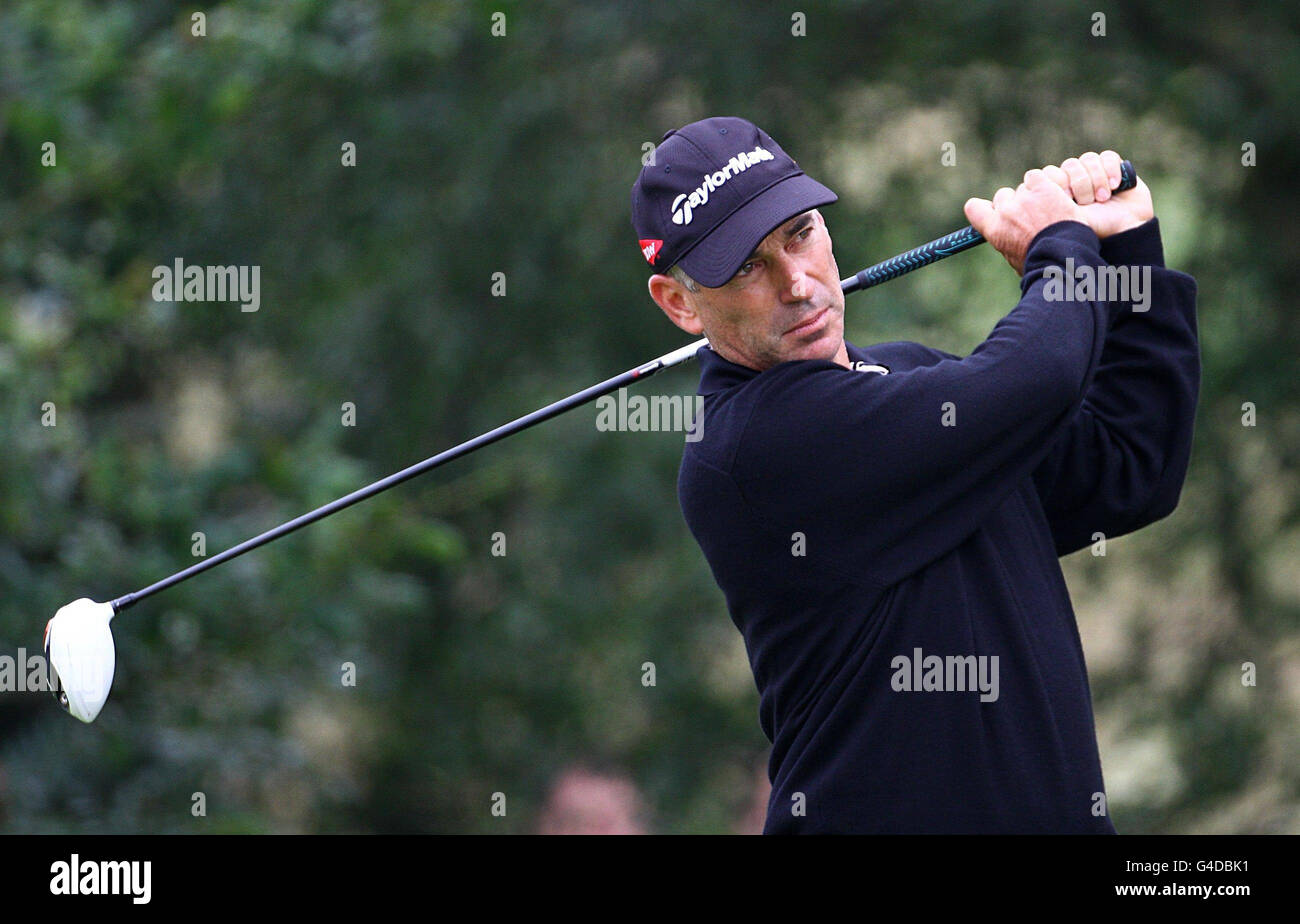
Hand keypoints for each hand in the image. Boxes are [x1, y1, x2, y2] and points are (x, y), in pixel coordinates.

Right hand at [964, 169, 1086, 274]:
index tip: (994, 211)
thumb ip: (1007, 243)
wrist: (1066, 255)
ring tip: (1052, 208)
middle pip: (1003, 196)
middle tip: (1035, 215)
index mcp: (995, 230)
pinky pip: (1036, 177)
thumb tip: (1007, 239)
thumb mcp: (1017, 260)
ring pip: (1024, 187)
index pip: (974, 208)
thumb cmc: (1045, 264)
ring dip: (1034, 194)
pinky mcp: (1042, 188)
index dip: (985, 207)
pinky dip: (1044, 183)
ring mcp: (1024, 198)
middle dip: (1016, 203)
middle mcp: (1006, 211)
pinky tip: (1055, 195)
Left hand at [1041, 150, 1153, 238]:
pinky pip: (1108, 156)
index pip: (1049, 173)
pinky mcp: (1115, 168)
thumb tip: (1018, 191)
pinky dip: (1111, 170)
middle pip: (1069, 165)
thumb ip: (1040, 208)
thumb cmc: (1090, 232)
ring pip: (1088, 159)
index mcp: (1057, 193)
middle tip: (1087, 202)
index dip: (1057, 182)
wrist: (1124, 234)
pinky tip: (1115, 187)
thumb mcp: (1060, 222)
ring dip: (1096, 179)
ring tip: (1103, 198)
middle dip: (1080, 184)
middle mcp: (1075, 181)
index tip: (1066, 199)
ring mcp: (1095, 174)